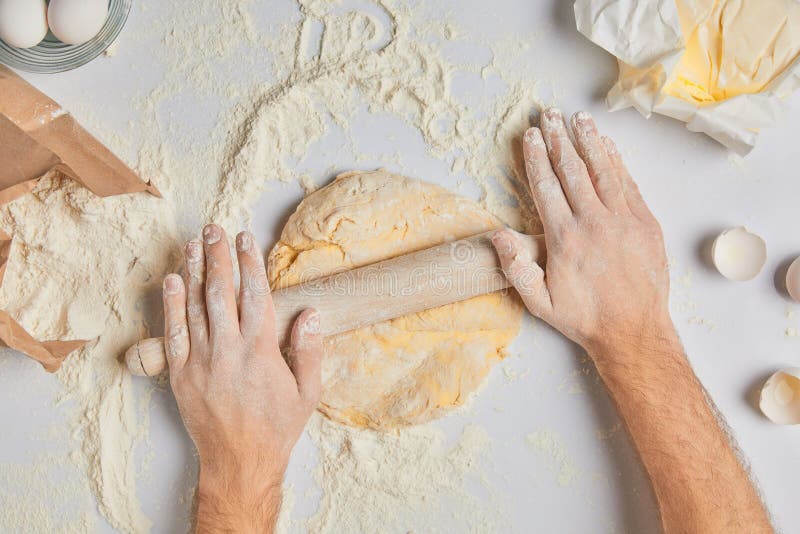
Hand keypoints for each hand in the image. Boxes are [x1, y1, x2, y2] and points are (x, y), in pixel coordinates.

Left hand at [161, 224, 321, 530]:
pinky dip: (171, 305)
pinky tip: (171, 281)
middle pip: (221, 292)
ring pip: (195, 306)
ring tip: (193, 243)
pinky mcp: (181, 374)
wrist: (239, 462)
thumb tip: (312, 313)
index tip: (245, 238)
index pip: (255, 295)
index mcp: (261, 350)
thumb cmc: (277, 428)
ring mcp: (201, 361)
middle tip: (214, 229)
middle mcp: (229, 350)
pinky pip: (174, 333)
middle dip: (218, 256)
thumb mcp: (307, 393)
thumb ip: (310, 351)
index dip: (250, 263)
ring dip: (194, 271)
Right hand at [492, 108, 669, 355]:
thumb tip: (496, 234)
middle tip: (549, 114)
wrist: (634, 331)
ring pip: (603, 170)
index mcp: (565, 239)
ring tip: (578, 118)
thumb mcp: (540, 302)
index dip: (536, 158)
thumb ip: (516, 268)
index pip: (546, 187)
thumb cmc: (584, 318)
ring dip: (589, 141)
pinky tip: (608, 145)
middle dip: (559, 139)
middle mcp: (595, 222)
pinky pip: (628, 184)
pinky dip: (617, 161)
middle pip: (573, 170)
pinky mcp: (646, 223)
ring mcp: (624, 220)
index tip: (531, 136)